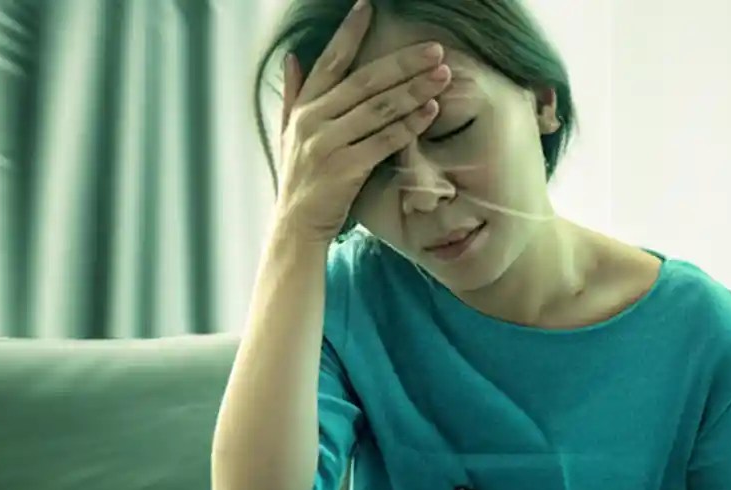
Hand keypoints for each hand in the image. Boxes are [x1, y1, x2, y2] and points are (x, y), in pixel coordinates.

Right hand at [275, 0, 451, 244]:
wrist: (295, 227)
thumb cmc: (300, 180)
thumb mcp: (287, 134)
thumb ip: (293, 94)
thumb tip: (292, 57)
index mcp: (303, 108)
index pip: (329, 62)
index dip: (349, 33)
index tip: (368, 7)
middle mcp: (313, 121)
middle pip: (365, 81)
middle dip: (403, 63)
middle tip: (435, 49)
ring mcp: (328, 145)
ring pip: (379, 109)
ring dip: (415, 90)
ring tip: (443, 75)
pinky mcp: (346, 169)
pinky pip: (385, 141)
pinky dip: (409, 125)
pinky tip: (431, 111)